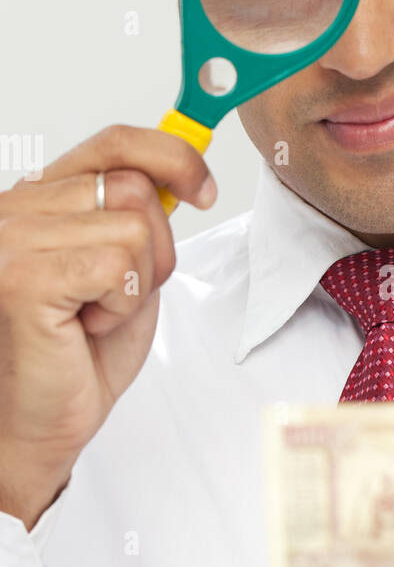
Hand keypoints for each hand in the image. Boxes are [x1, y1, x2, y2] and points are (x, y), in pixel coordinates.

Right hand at [0, 125, 216, 528]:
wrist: (35, 424)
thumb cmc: (74, 355)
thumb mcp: (122, 271)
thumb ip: (137, 218)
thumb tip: (181, 176)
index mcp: (38, 198)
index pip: (115, 143)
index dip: (171, 155)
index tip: (202, 188)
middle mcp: (15, 209)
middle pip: (135, 189)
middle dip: (155, 250)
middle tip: (117, 296)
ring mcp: (13, 239)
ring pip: (134, 227)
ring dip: (136, 284)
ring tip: (94, 315)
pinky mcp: (23, 278)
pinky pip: (119, 265)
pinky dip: (120, 305)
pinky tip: (83, 329)